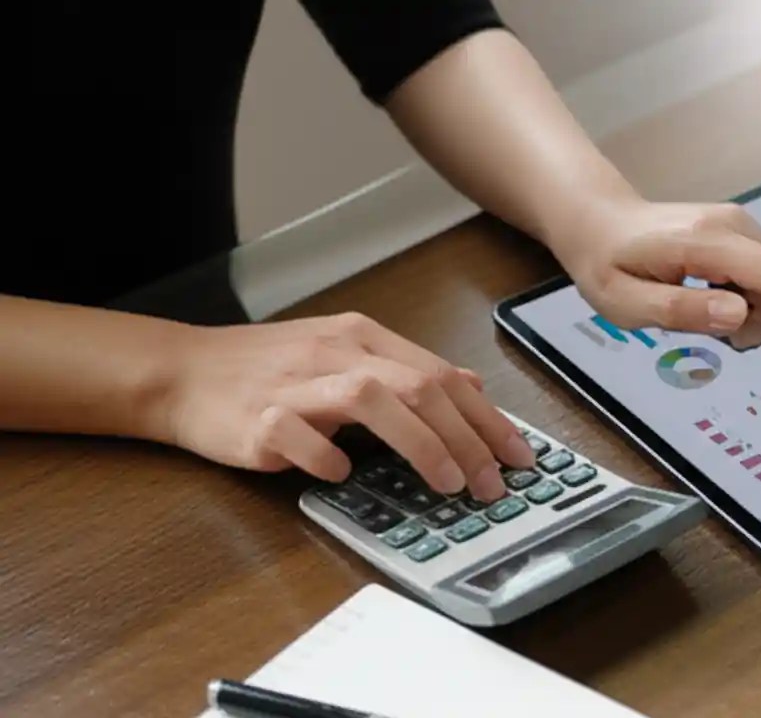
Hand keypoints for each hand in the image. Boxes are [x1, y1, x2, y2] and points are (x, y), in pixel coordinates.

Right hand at [159, 313, 532, 499]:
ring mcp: (296, 383)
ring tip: (448, 483)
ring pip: (372, 399)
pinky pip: (299, 435)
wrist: (182, 372)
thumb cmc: (267, 371)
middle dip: (468, 438)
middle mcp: (335, 351)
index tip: (519, 456)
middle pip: (419, 386)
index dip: (487, 417)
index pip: (441, 374)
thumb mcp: (345, 356)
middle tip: (494, 484)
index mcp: (361, 336)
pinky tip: (343, 475)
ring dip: (420, 444)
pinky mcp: (257, 417)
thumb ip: (407, 370)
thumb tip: (470, 385)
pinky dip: (327, 457)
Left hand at [552, 200, 760, 384]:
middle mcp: (737, 227)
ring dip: (750, 319)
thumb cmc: (607, 265)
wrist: (602, 222)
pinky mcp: (749, 240)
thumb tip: (739, 316)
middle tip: (714, 338)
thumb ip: (680, 310)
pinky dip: (748, 306)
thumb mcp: (623, 302)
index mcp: (707, 241)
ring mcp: (746, 230)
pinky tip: (711, 300)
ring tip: (698, 311)